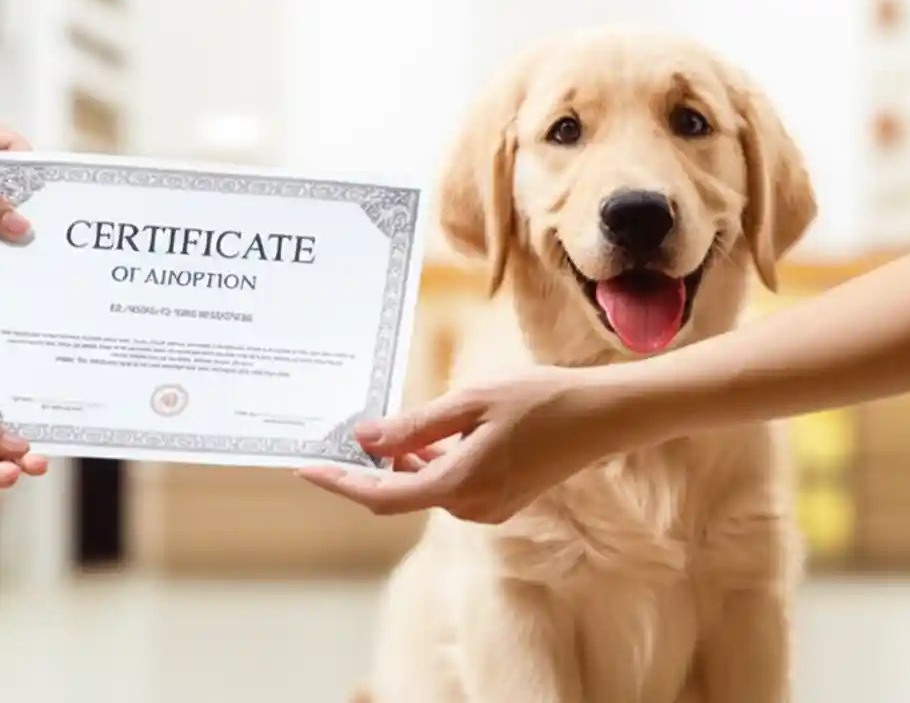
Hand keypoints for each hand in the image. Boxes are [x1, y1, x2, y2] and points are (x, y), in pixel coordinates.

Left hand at [298, 366, 669, 522]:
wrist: (602, 417)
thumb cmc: (540, 400)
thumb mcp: (469, 403)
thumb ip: (413, 428)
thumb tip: (364, 440)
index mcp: (458, 486)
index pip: (381, 496)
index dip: (340, 483)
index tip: (307, 468)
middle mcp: (471, 508)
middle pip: (401, 493)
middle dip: (369, 467)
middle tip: (341, 432)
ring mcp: (488, 508)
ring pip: (426, 488)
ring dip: (402, 462)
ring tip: (383, 426)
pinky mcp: (501, 499)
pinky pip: (450, 485)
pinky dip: (430, 463)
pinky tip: (429, 434)